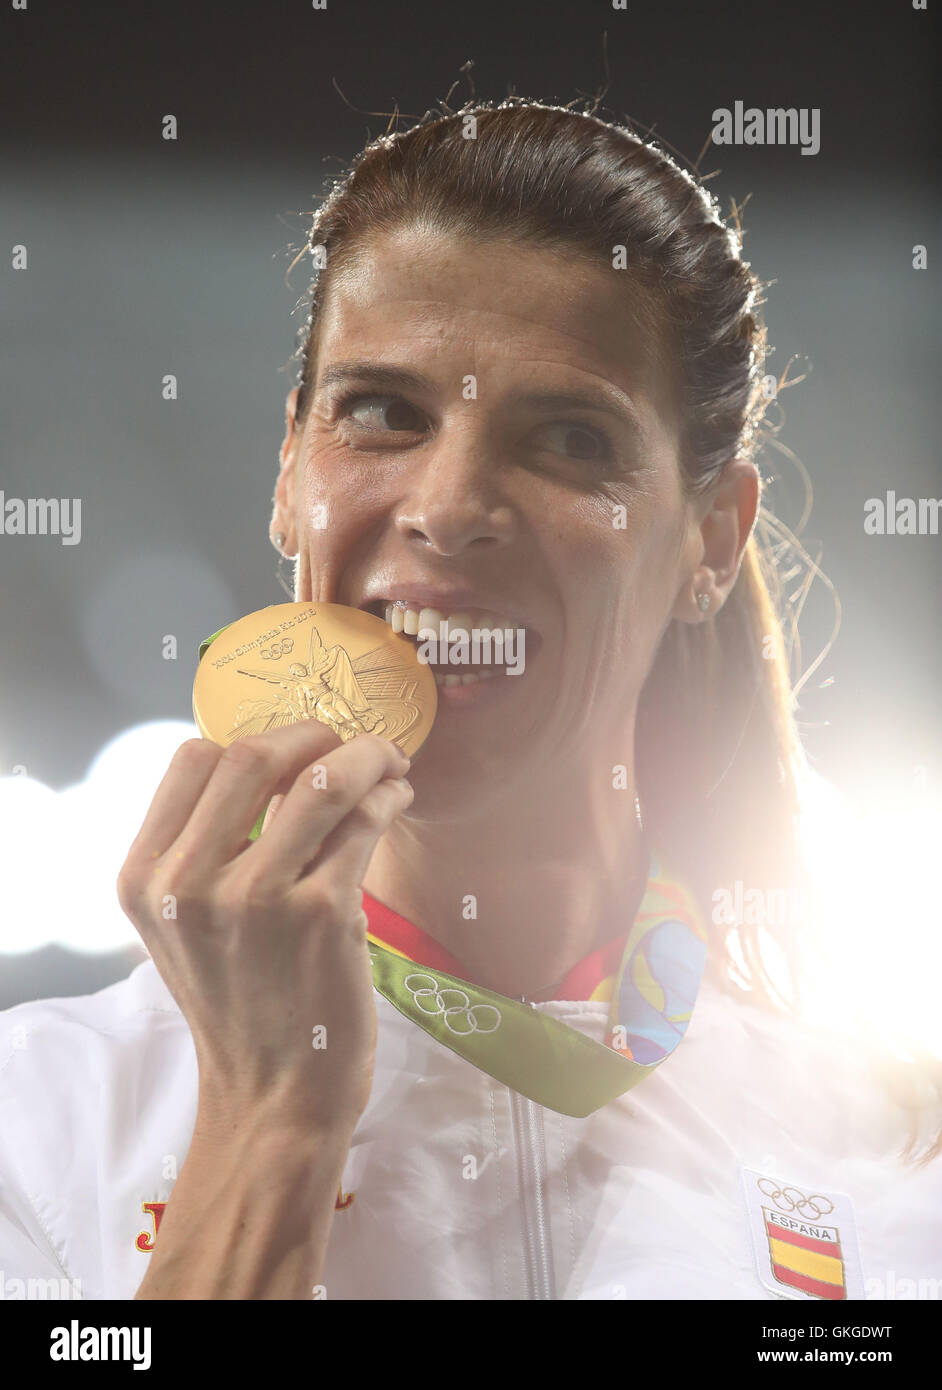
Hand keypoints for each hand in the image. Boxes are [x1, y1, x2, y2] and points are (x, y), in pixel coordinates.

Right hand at [116, 722, 412, 1135]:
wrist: (273, 1096)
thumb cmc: (239, 1003)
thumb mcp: (185, 923)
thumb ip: (205, 848)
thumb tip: (278, 761)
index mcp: (144, 877)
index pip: (194, 760)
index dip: (257, 740)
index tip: (300, 746)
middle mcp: (188, 882)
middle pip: (253, 754)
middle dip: (315, 732)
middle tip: (353, 744)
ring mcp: (256, 897)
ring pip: (321, 779)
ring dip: (367, 756)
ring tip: (390, 764)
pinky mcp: (323, 914)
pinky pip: (364, 822)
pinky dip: (388, 797)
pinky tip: (397, 800)